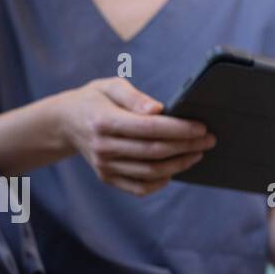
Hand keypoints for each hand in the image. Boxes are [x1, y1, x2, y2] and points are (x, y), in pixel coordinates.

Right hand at [58, 77, 215, 196]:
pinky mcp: (107, 177)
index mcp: (103, 121)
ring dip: (179, 164)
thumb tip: (158, 110)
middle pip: (153, 152)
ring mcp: (104, 166)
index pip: (149, 128)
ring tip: (198, 153)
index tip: (201, 127)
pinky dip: (161, 182)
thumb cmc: (95, 99)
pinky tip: (175, 170)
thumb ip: (133, 96)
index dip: (178, 129)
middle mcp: (103, 147)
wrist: (66, 123)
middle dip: (186, 146)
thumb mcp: (110, 86)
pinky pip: (139, 187)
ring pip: (150, 172)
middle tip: (209, 139)